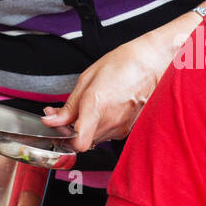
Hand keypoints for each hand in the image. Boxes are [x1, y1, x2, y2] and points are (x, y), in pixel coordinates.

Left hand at [40, 32, 175, 148]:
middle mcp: (111, 121)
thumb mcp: (88, 78)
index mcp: (97, 105)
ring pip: (94, 138)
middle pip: (83, 141)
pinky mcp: (128, 129)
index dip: (64, 138)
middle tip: (67, 113)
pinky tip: (104, 108)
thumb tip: (52, 120)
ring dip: (86, 127)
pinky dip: (101, 124)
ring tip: (90, 105)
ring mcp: (121, 127)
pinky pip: (107, 133)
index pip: (78, 142)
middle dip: (71, 129)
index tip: (57, 126)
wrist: (152, 63)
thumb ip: (69, 105)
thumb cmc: (123, 64)